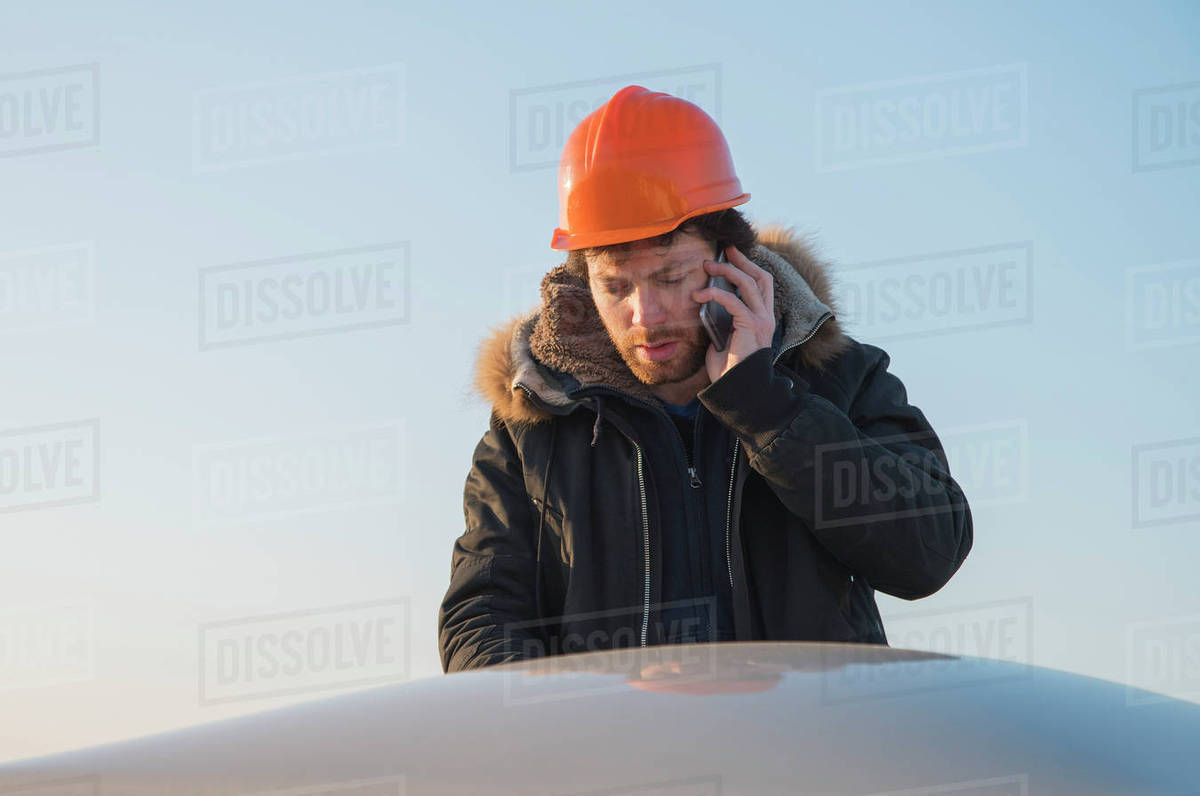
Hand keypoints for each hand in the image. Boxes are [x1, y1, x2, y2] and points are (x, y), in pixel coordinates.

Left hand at [692, 245, 775, 382]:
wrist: (736, 389)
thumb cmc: (728, 368)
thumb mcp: (722, 337)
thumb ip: (720, 320)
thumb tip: (705, 304)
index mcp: (762, 319)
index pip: (762, 285)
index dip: (748, 267)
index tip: (731, 256)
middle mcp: (766, 317)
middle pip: (760, 277)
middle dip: (742, 260)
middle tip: (724, 250)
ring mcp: (761, 320)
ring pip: (748, 283)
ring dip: (726, 271)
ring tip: (707, 267)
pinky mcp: (751, 326)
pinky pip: (733, 301)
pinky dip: (715, 294)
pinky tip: (699, 296)